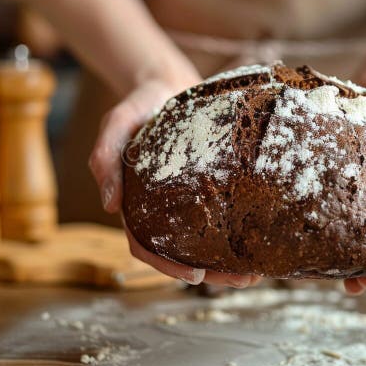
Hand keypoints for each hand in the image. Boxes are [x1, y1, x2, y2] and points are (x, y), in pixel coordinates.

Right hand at [89, 76, 261, 287]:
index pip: (146, 246)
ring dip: (229, 262)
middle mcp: (162, 209)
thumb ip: (105, 156)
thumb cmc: (138, 106)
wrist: (166, 84)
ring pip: (205, 242)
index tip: (194, 275)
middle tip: (242, 281)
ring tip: (257, 273)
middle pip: (182, 253)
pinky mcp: (210, 186)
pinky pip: (223, 215)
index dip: (166, 266)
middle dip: (212, 273)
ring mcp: (187, 200)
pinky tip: (260, 239)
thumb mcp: (116, 124)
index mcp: (136, 204)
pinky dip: (239, 232)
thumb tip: (108, 205)